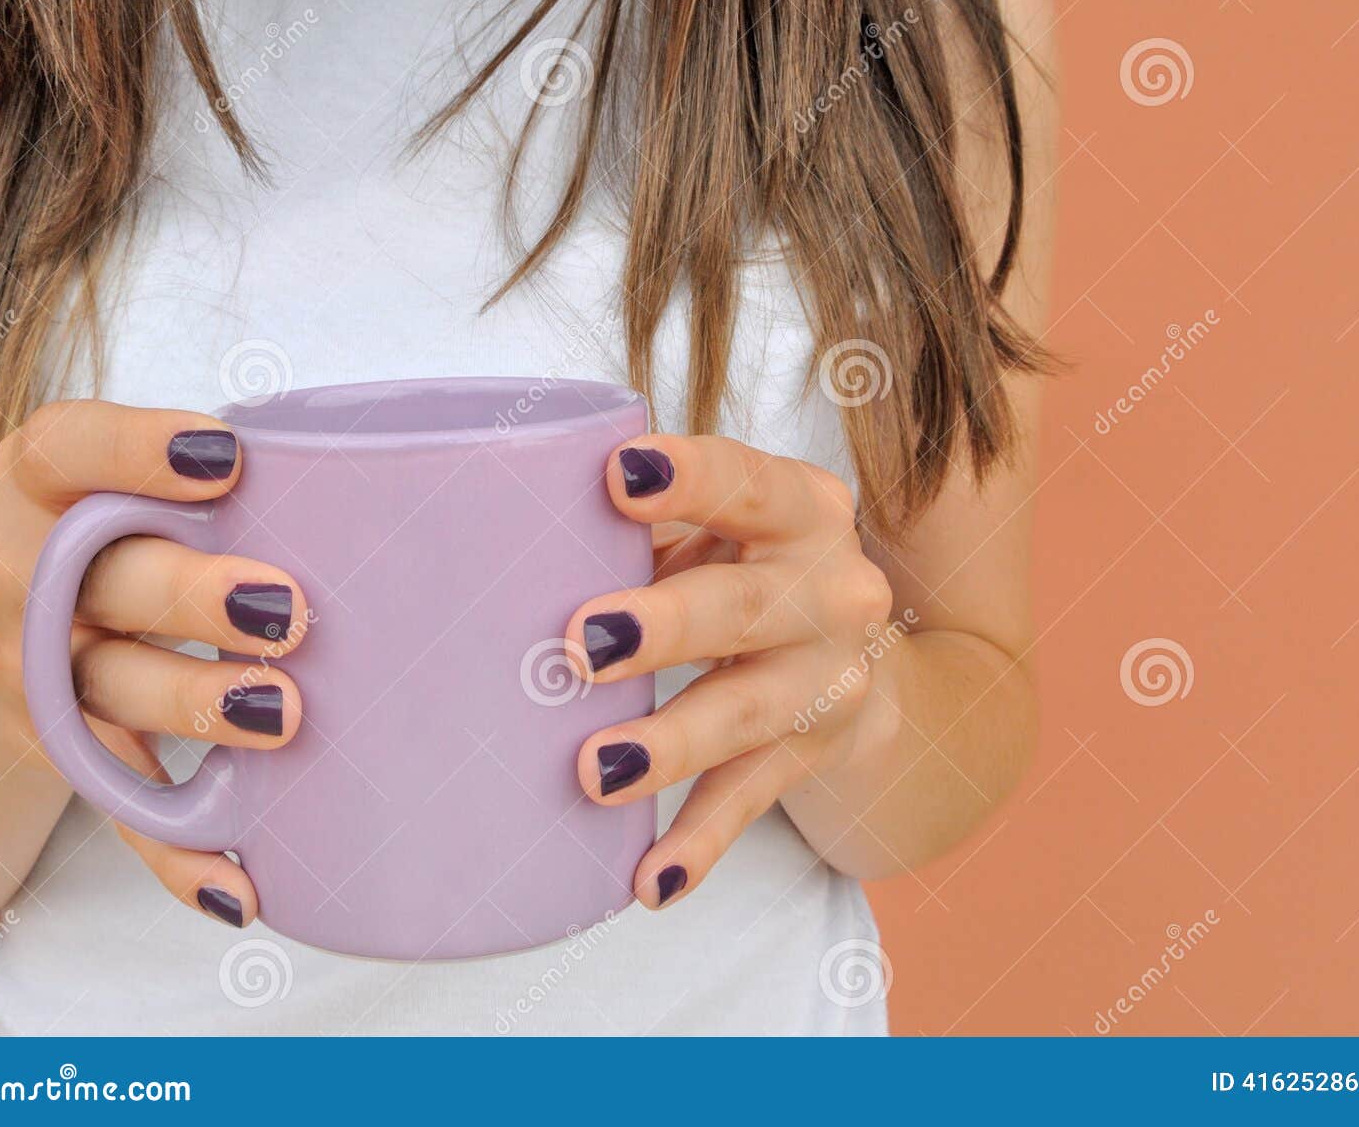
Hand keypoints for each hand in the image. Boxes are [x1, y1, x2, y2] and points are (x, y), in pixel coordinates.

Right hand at [0, 400, 306, 927]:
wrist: (22, 644)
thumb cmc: (132, 538)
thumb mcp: (147, 490)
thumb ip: (230, 488)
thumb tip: (402, 496)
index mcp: (45, 482)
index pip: (68, 448)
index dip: (135, 450)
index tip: (226, 458)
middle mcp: (25, 571)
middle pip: (102, 577)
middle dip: (190, 593)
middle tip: (285, 609)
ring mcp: (39, 669)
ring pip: (107, 689)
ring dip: (193, 705)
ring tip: (281, 715)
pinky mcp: (66, 754)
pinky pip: (119, 810)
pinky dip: (178, 852)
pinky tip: (238, 883)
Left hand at [568, 435, 899, 908]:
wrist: (853, 661)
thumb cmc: (743, 570)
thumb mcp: (713, 530)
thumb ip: (640, 527)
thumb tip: (505, 530)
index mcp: (801, 509)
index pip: (749, 483)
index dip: (690, 480)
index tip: (617, 477)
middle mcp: (832, 590)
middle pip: (745, 606)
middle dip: (664, 625)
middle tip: (579, 643)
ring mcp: (827, 679)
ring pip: (746, 713)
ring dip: (670, 743)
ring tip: (596, 768)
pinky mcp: (810, 754)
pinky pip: (750, 801)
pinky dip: (699, 844)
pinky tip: (652, 881)